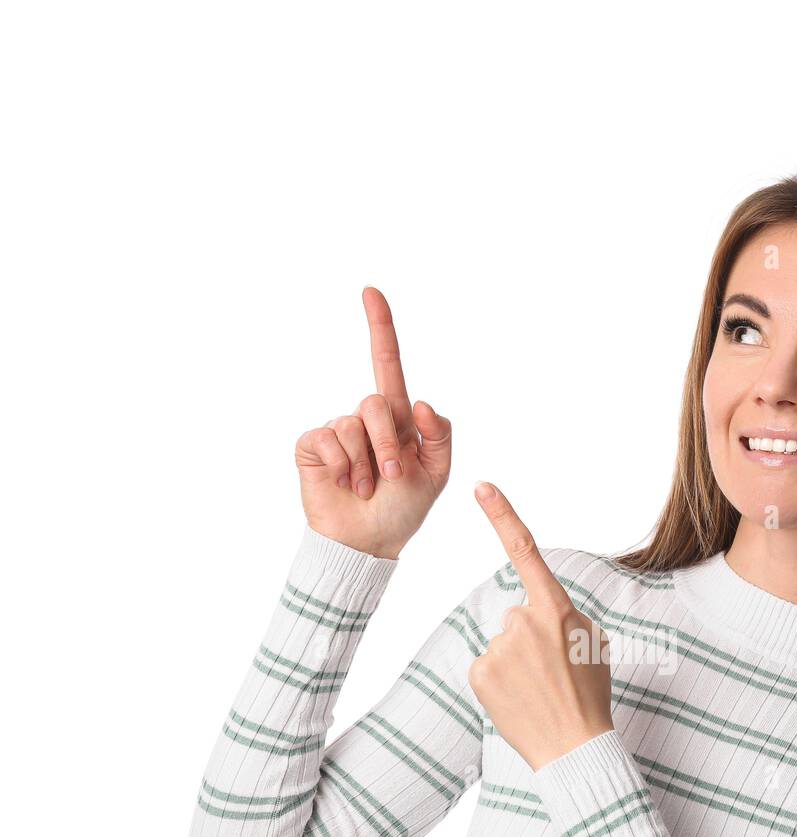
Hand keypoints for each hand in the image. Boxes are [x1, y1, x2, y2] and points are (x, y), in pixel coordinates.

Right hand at [293, 286, 451, 559]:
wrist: (369, 542)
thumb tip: (421, 402)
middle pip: (377, 402)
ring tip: (368, 488)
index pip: (388, 364)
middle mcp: (365, 418)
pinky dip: (344, 466)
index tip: (371, 292)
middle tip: (392, 478)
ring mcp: (338, 430)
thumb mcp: (436, 473)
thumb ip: (440, 436)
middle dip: (388, 444)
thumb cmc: (403, 508)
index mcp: (398, 419)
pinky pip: (328, 438)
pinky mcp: (314, 445)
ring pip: (353, 423)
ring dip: (367, 464)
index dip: (381, 327)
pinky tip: (346, 484)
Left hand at [468, 482, 614, 770]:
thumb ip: (562, 616)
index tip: (481, 487)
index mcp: (557, 609)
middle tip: (552, 674)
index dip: (502, 517)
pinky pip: (486, 666)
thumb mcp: (593, 643)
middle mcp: (524, 621)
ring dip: (516, 663)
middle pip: (517, 616)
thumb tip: (534, 613)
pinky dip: (499, 682)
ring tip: (538, 691)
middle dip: (530, 639)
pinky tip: (518, 700)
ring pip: (502, 644)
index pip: (525, 552)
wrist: (575, 747)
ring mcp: (500, 647)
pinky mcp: (480, 672)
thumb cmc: (590, 695)